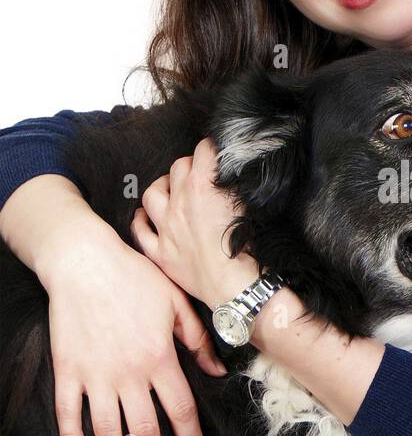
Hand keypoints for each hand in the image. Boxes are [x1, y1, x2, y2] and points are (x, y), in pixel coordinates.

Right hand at [42, 225, 228, 435]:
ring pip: (107, 431)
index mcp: (160, 358)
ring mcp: (95, 375)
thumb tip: (218, 370)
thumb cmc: (134, 277)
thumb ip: (198, 340)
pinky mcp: (68, 370)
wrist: (84, 262)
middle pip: (145, 431)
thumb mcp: (176, 303)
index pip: (180, 410)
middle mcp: (129, 374)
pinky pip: (68, 413)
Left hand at [131, 138, 259, 309]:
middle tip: (200, 172)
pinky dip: (141, 221)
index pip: (204, 150)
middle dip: (190, 165)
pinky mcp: (160, 252)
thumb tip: (231, 175)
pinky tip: (145, 217)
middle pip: (177, 167)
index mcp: (203, 186)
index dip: (212, 148)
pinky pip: (140, 230)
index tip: (216, 152)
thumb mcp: (248, 206)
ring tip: (170, 189)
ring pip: (152, 193)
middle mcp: (179, 202)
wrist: (235, 287)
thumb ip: (234, 185)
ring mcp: (166, 227)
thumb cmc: (247, 250)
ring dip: (161, 187)